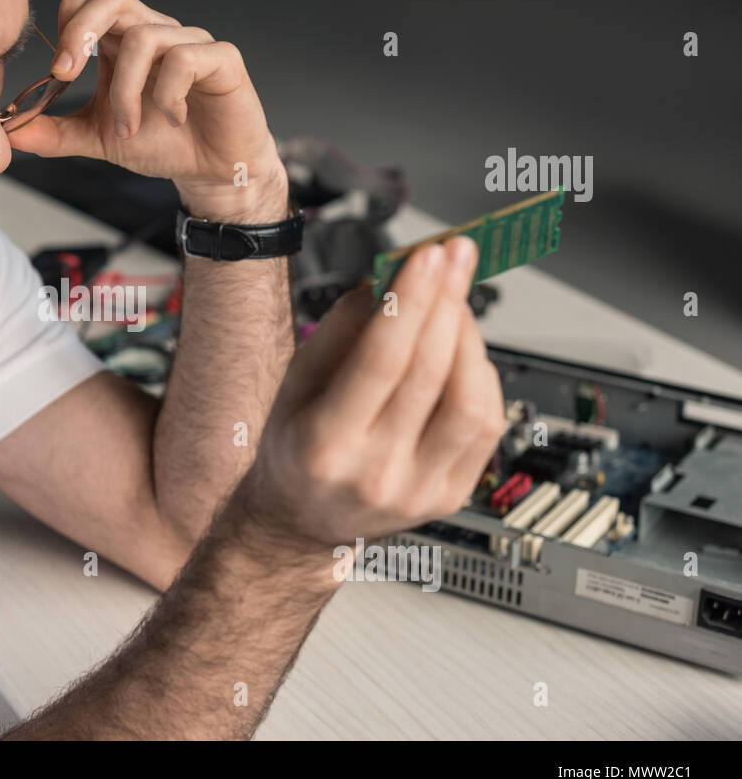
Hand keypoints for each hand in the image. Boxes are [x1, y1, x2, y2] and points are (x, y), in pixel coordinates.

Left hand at [6, 0, 287, 222]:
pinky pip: (184, 58)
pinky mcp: (222, 59)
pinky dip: (168, 95)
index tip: (58, 69)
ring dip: (124, 92)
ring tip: (128, 128)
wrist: (211, 170)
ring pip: (142, 38)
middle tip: (66, 76)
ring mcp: (189, 41)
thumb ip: (55, 132)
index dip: (69, 16)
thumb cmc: (162, 143)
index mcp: (122, 38)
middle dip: (78, 33)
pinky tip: (174, 119)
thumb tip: (9, 132)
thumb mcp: (97, 139)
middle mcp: (155, 30)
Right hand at [247, 236, 507, 549]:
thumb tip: (388, 281)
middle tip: (455, 256)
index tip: (428, 255)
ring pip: (472, 402)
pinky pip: (486, 426)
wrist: (302, 523)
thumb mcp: (293, 386)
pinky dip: (482, 376)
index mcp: (325, 446)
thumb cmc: (295, 450)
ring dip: (470, 339)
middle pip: (431, 374)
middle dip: (448, 301)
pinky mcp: (451, 496)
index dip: (411, 300)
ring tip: (454, 306)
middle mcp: (375, 474)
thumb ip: (339, 331)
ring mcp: (420, 491)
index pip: (381, 361)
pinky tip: (463, 353)